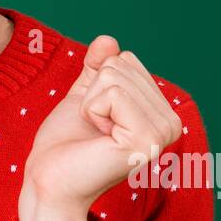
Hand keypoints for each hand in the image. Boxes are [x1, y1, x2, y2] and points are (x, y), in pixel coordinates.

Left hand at [19, 36, 181, 220]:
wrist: (50, 181)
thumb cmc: (66, 144)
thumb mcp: (84, 97)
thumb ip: (98, 68)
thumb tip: (108, 39)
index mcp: (161, 113)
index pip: (126, 59)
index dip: (97, 84)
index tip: (96, 118)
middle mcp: (170, 123)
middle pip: (121, 65)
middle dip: (94, 92)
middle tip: (93, 128)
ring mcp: (161, 133)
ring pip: (115, 76)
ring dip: (91, 103)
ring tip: (95, 135)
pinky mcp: (145, 141)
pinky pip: (113, 93)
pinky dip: (92, 111)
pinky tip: (98, 139)